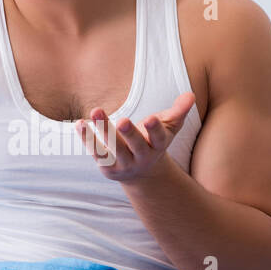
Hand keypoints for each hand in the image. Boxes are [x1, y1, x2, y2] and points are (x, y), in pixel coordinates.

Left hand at [74, 91, 194, 181]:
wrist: (142, 174)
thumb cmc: (154, 142)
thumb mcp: (168, 128)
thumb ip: (178, 112)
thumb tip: (190, 95)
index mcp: (158, 147)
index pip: (159, 139)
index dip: (155, 130)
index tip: (152, 118)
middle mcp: (142, 158)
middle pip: (135, 145)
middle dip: (129, 134)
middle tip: (123, 120)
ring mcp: (124, 164)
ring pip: (113, 149)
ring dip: (104, 130)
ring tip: (96, 111)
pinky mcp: (108, 168)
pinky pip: (97, 152)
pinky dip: (88, 138)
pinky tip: (80, 123)